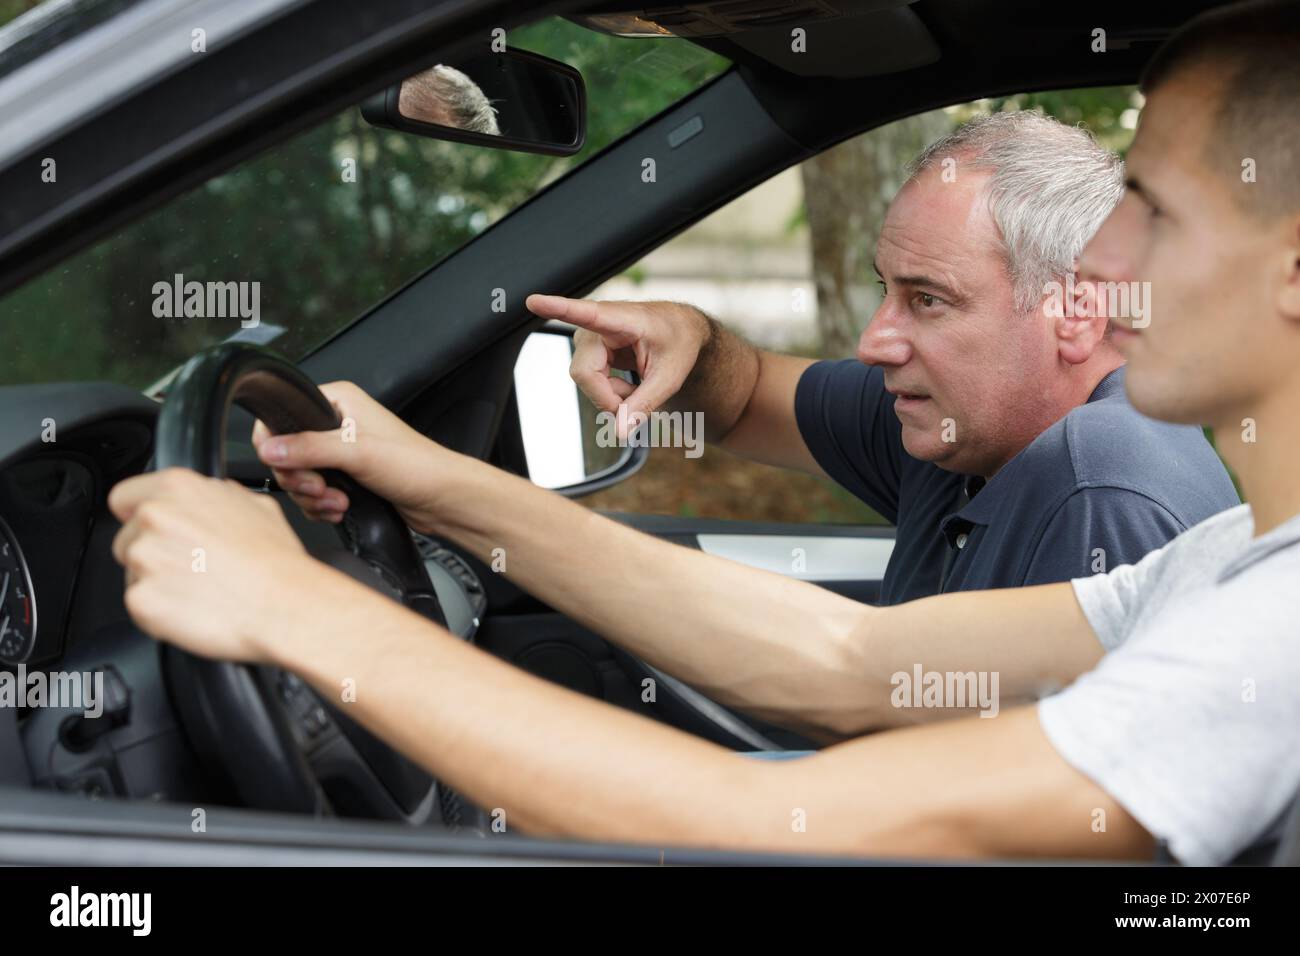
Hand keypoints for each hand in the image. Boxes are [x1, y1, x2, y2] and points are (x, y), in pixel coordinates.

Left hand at [109, 468, 326, 663]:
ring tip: (199, 588)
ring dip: (157, 582)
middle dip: (153, 553)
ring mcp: (145, 559)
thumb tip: (212, 496)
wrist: (285, 605)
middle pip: (127, 538)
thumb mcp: (259, 506)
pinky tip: (193, 607)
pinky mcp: (141, 599)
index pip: (125, 497)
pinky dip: (161, 611)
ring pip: (133, 573)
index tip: (157, 532)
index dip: (140, 516)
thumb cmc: (276, 562)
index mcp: (179, 488)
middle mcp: (155, 517)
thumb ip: (220, 495)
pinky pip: (140, 606)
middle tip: (192, 566)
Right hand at [251, 381, 455, 532]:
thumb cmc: (416, 465)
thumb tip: (271, 448)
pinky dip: (322, 507)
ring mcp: (340, 453)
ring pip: (299, 478)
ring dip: (313, 497)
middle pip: (287, 453)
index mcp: (339, 401)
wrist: (442, 499)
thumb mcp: (358, 452)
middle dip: (301, 479)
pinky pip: (313, 495)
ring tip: (337, 501)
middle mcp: (337, 423)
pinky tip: (341, 509)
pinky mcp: (345, 478)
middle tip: (320, 487)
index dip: (279, 445)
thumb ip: (310, 448)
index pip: (284, 416)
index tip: (292, 465)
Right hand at [525, 293, 709, 438]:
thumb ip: (644, 404)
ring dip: (612, 394)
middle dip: (609, 396)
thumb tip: (619, 432)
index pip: (586, 313)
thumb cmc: (677, 344)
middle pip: (584, 374)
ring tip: (637, 385)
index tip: (532, 300)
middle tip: (637, 403)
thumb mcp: (670, 377)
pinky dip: (610, 391)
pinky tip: (628, 383)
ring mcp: (588, 339)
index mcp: (622, 319)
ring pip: (586, 381)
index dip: (557, 308)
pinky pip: (590, 382)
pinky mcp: (586, 351)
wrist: (680, 333)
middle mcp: (596, 325)